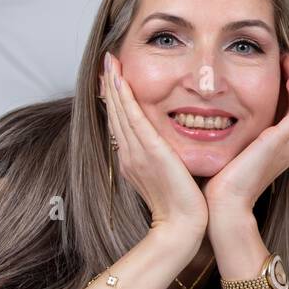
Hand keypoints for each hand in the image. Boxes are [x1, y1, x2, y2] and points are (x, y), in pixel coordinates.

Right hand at [102, 53, 207, 239]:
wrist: (181, 226)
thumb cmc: (181, 206)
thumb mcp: (169, 177)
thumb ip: (164, 161)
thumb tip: (168, 150)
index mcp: (133, 160)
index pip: (121, 124)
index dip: (116, 101)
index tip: (114, 79)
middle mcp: (129, 154)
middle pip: (115, 114)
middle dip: (111, 87)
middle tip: (108, 62)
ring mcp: (136, 153)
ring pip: (121, 113)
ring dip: (115, 85)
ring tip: (110, 62)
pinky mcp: (149, 152)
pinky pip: (134, 120)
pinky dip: (126, 99)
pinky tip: (121, 81)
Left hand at [203, 51, 288, 220]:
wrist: (223, 206)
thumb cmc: (214, 188)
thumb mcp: (220, 156)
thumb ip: (220, 139)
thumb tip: (202, 123)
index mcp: (271, 152)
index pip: (282, 116)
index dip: (280, 93)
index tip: (269, 73)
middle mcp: (284, 147)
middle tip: (283, 61)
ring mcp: (286, 144)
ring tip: (288, 60)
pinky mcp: (283, 139)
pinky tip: (287, 73)